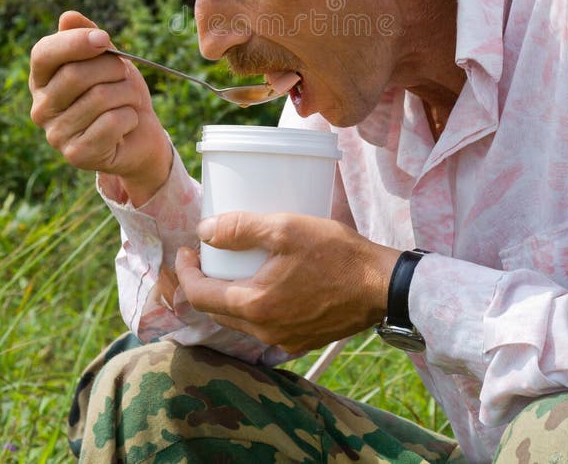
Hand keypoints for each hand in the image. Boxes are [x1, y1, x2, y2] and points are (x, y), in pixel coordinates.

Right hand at [29, 10, 171, 203]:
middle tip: (125, 75)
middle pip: (76, 74)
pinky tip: (127, 123)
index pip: (43, 53)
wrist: (141, 134)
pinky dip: (130, 117)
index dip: (74, 42)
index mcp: (41, 79)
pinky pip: (111, 122)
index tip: (105, 40)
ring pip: (100, 97)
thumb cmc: (119, 91)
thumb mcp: (108, 58)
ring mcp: (56, 135)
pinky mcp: (77, 155)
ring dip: (127, 93)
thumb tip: (67, 16)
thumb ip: (88, 37)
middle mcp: (41, 108)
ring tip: (129, 101)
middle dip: (113, 69)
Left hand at [176, 211, 399, 353]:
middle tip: (206, 255)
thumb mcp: (287, 227)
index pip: (200, 295)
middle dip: (204, 283)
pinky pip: (265, 326)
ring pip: (240, 320)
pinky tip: (265, 285)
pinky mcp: (301, 340)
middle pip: (217, 310)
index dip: (186, 271)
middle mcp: (264, 330)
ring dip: (229, 295)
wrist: (382, 285)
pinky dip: (254, 307)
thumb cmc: (337, 253)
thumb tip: (205, 231)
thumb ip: (241, 228)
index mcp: (255, 305)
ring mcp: (283, 339)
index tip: (187, 249)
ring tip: (234, 266)